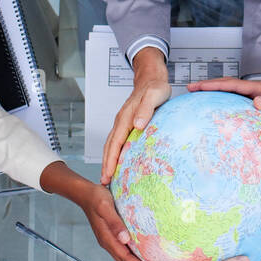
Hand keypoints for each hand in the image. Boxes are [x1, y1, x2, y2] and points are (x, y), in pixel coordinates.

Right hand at [39, 161, 156, 260]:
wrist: (85, 194)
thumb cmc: (96, 198)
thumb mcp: (106, 207)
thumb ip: (114, 223)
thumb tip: (124, 239)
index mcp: (107, 238)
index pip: (125, 257)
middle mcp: (108, 242)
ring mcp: (109, 240)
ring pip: (124, 259)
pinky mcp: (112, 236)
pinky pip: (124, 252)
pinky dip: (133, 259)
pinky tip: (140, 259)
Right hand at [102, 47, 168, 184]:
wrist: (152, 77)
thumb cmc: (155, 87)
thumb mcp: (155, 95)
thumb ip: (146, 109)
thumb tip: (137, 126)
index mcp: (125, 118)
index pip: (115, 143)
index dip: (110, 160)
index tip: (108, 175)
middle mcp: (121, 121)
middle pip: (109, 147)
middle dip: (106, 165)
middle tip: (104, 182)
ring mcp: (123, 123)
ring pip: (112, 144)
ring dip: (109, 160)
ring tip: (108, 177)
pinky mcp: (128, 124)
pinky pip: (119, 141)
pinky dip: (115, 153)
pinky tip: (120, 162)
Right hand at [187, 77, 260, 132]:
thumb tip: (256, 101)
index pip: (232, 84)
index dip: (214, 85)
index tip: (198, 86)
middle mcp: (256, 89)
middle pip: (227, 84)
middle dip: (208, 85)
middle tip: (190, 88)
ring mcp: (256, 94)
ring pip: (230, 90)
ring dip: (214, 91)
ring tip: (197, 96)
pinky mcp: (256, 101)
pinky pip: (235, 98)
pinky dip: (223, 99)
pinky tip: (216, 107)